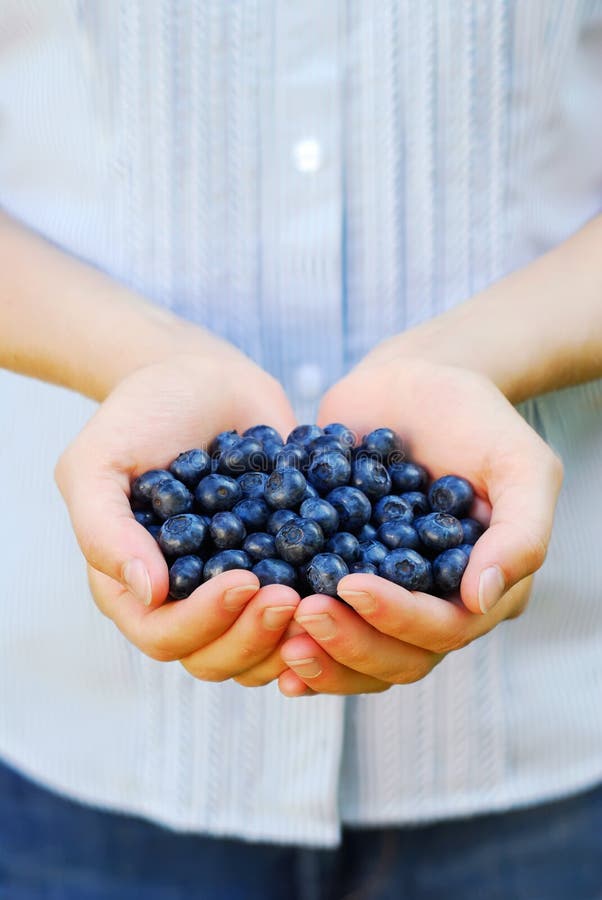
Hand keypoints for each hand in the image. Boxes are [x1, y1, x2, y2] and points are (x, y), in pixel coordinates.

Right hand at [55, 350, 300, 685]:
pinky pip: (302, 607)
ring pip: (264, 647)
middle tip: (291, 596)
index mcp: (134, 585)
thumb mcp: (98, 461)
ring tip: (324, 596)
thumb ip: (104, 529)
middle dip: (255, 635)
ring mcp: (235, 584)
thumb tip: (150, 592)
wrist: (201, 377)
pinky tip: (351, 585)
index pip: (164, 636)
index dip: (205, 623)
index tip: (245, 580)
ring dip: (294, 634)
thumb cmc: (141, 414)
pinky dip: (325, 608)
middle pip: (218, 657)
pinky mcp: (279, 562)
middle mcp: (185, 598)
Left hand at [278, 358, 562, 695]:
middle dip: (351, 644)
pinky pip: (325, 621)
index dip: (399, 618)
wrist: (413, 380)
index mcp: (481, 587)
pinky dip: (295, 635)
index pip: (445, 628)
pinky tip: (264, 632)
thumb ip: (520, 531)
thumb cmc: (473, 416)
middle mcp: (436, 603)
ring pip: (360, 656)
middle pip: (398, 658)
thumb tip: (481, 599)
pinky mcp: (344, 574)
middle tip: (304, 614)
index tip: (352, 586)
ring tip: (279, 633)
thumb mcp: (519, 462)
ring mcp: (388, 594)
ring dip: (321, 656)